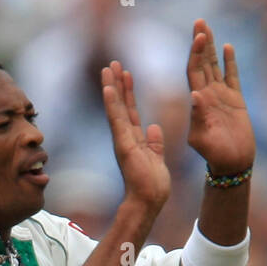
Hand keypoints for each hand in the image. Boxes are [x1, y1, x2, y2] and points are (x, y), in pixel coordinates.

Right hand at [102, 61, 170, 208]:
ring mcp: (123, 141)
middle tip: (113, 63)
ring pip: (116, 109)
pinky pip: (117, 121)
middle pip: (121, 106)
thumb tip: (154, 127)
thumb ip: (155, 143)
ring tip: (108, 68)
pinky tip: (109, 88)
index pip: (130, 112)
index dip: (128, 93)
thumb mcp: (157, 158)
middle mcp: (126, 138)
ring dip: (112, 88)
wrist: (149, 202)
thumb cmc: (153, 186)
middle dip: (117, 84)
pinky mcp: (124, 146)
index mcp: (135, 141)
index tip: (126, 74)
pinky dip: (113, 104)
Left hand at [186, 19, 254, 175]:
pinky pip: (232, 76)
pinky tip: (227, 47)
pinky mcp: (236, 100)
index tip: (197, 37)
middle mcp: (207, 95)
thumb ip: (198, 118)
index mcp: (198, 102)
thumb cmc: (215, 156)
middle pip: (202, 63)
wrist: (232, 165)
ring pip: (214, 65)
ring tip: (207, 27)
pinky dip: (229, 62)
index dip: (194, 54)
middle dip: (200, 42)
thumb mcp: (201, 139)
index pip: (193, 71)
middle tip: (199, 21)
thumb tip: (195, 95)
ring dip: (211, 47)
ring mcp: (221, 96)